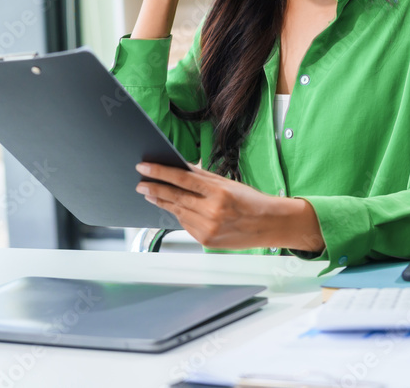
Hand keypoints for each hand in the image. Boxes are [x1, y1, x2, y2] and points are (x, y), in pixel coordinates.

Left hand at [134, 162, 323, 251]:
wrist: (269, 225)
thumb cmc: (251, 201)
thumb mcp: (227, 183)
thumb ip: (202, 176)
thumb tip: (179, 167)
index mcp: (219, 193)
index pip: (182, 179)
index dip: (160, 172)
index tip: (144, 168)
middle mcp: (212, 212)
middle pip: (175, 197)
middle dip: (154, 189)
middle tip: (140, 183)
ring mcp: (208, 228)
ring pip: (178, 212)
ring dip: (162, 203)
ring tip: (150, 194)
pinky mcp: (206, 241)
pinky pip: (186, 225)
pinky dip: (180, 215)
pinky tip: (175, 208)